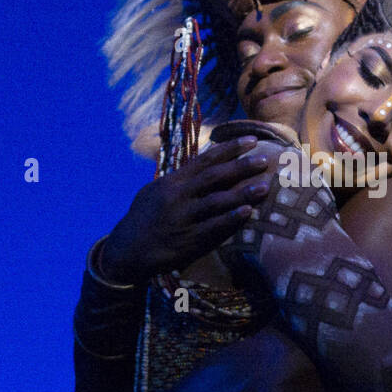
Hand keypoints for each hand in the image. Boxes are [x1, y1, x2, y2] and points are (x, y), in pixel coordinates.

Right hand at [98, 138, 271, 283]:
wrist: (126, 251)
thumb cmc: (144, 219)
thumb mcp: (155, 191)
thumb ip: (181, 178)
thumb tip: (207, 163)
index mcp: (172, 182)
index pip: (205, 160)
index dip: (230, 149)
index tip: (252, 140)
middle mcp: (178, 197)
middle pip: (214, 178)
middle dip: (241, 167)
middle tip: (265, 160)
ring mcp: (183, 219)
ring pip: (216, 202)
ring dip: (242, 194)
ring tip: (265, 187)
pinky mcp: (187, 241)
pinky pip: (212, 229)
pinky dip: (231, 220)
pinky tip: (248, 213)